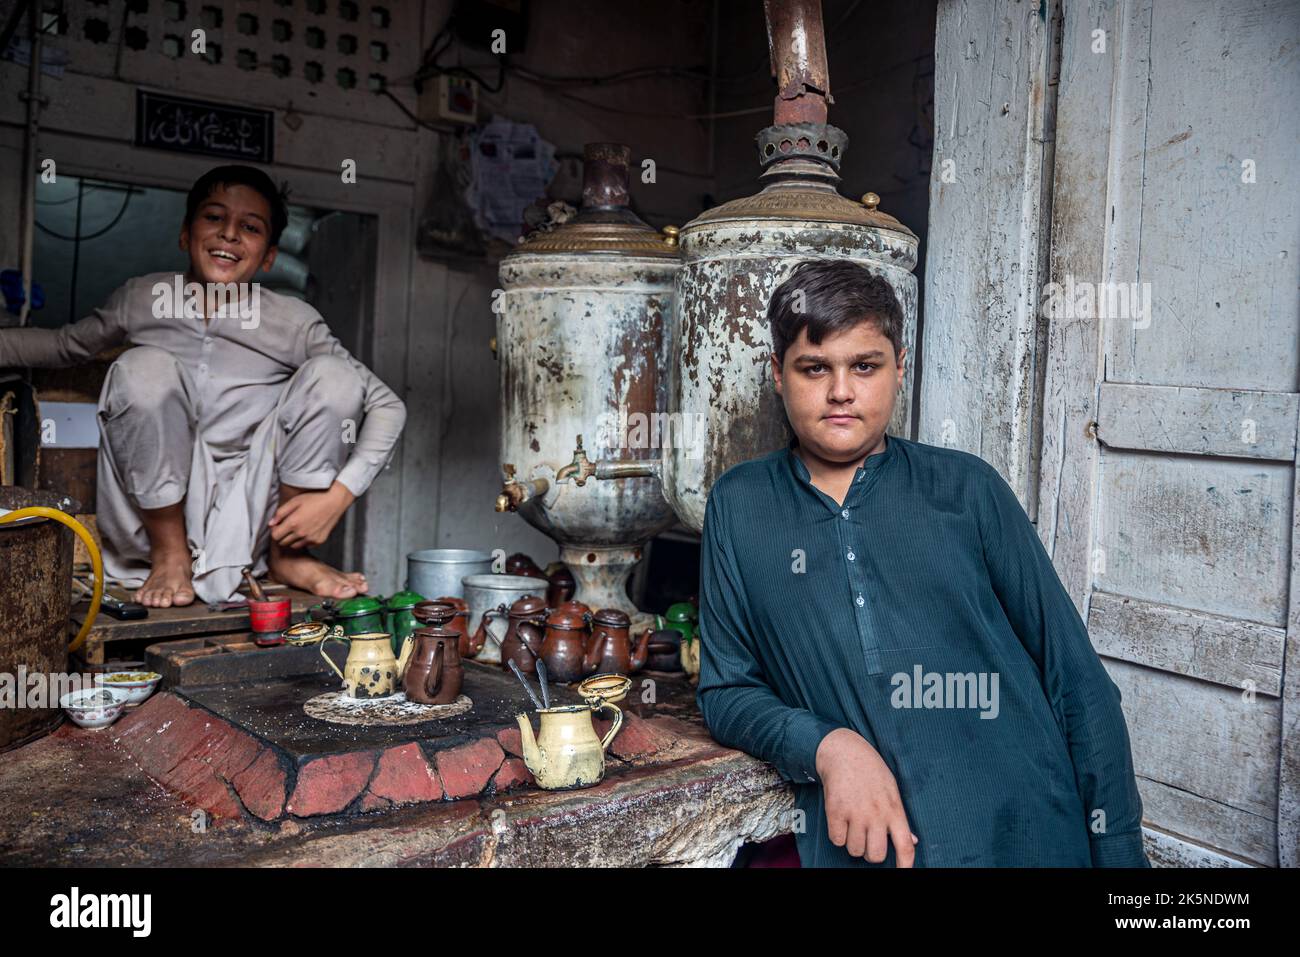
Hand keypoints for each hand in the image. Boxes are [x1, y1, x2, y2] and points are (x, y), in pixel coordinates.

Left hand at [269, 482, 354, 548]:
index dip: (274, 530)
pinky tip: (307, 530)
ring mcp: (310, 538)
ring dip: (292, 539)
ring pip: (293, 546)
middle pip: (282, 542)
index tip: (278, 525)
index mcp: (293, 523)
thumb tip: (271, 523)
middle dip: (282, 535)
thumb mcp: (295, 501)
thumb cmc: (315, 498)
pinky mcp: (318, 541)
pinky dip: (303, 540)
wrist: (335, 501)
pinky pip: (305, 545)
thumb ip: (280, 513)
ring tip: (297, 528)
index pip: (275, 536)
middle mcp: (301, 533)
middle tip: (287, 526)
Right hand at [815, 727, 918, 865]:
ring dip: (853, 843)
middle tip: (868, 839)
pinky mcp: (835, 811)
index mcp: (894, 809)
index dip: (905, 865)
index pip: (905, 846)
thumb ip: (900, 817)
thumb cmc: (870, 770)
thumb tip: (912, 840)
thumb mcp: (892, 790)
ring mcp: (855, 813)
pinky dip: (837, 835)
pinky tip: (841, 821)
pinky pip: (837, 840)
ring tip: (853, 825)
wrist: (843, 751)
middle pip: (875, 855)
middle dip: (870, 853)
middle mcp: (876, 814)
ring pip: (854, 850)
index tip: (903, 873)